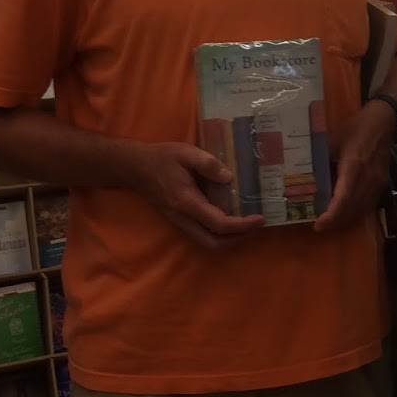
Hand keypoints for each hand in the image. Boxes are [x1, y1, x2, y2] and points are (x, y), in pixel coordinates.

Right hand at [134, 142, 263, 249]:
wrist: (135, 168)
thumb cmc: (163, 158)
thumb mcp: (186, 153)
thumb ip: (208, 164)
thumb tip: (228, 178)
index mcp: (187, 203)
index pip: (219, 224)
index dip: (242, 226)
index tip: (260, 219)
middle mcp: (183, 218)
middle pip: (213, 243)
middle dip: (238, 239)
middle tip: (256, 225)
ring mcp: (179, 222)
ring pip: (206, 243)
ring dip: (229, 239)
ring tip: (246, 224)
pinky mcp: (179, 221)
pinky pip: (201, 235)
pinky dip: (218, 234)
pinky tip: (230, 219)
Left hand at [317, 101, 393, 231]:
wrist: (383, 122)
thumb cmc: (356, 128)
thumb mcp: (333, 139)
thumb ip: (319, 157)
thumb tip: (300, 171)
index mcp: (354, 166)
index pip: (343, 199)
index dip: (331, 215)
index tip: (318, 225)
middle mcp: (368, 179)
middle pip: (352, 208)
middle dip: (335, 221)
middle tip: (319, 227)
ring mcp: (378, 183)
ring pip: (362, 209)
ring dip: (346, 219)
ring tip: (330, 222)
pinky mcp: (382, 183)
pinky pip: (369, 204)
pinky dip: (356, 212)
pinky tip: (346, 213)